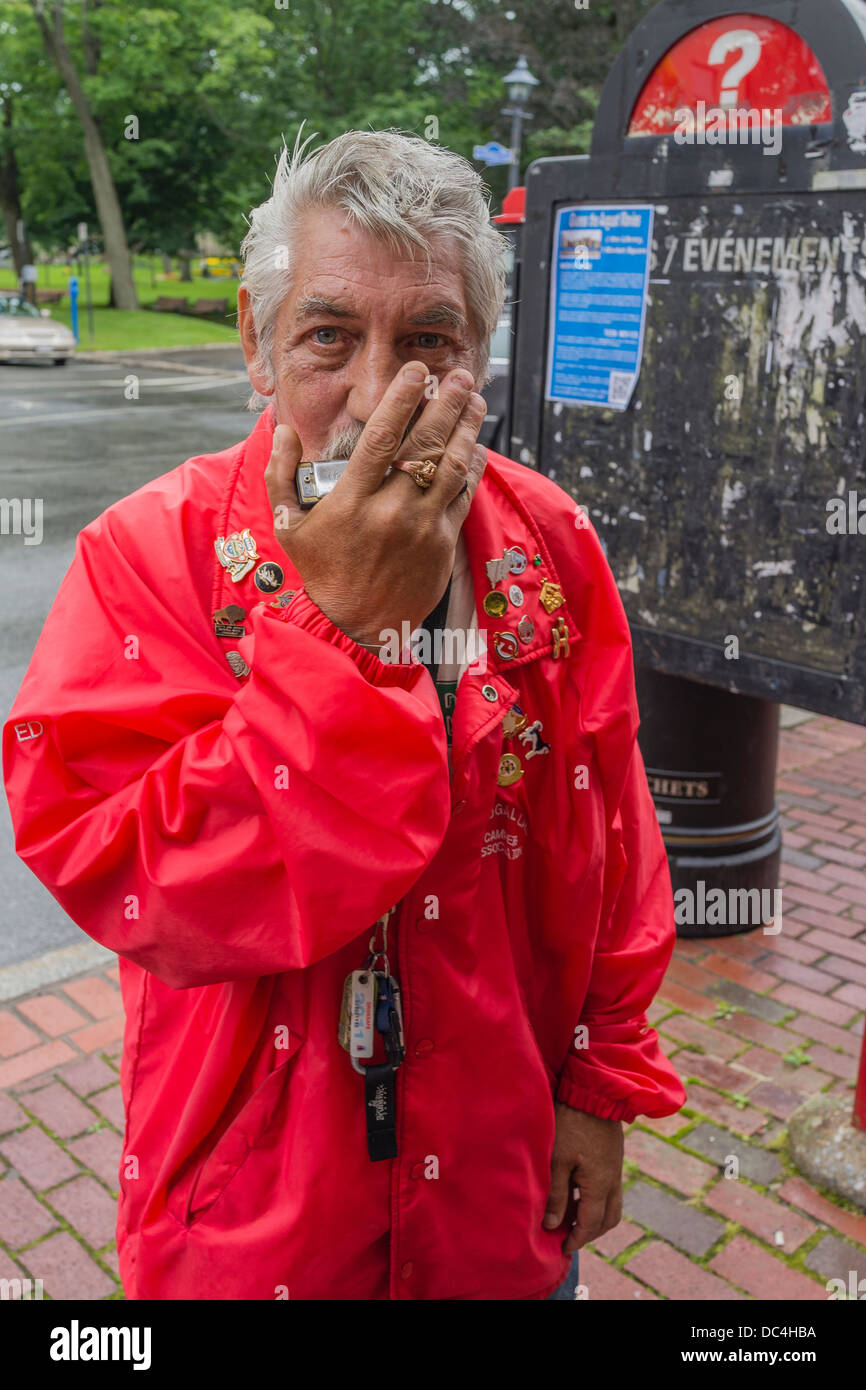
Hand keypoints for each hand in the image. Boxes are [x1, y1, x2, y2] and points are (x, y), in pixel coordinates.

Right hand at [264, 362, 487, 645]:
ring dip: (467, 428)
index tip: (416, 372)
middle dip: (447, 403)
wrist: (354, 627)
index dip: (402, 398)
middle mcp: (389, 510)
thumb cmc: (321, 572)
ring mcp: (420, 527)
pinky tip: (475, 446)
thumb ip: (280, 476)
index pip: (382, 437)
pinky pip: (463, 496)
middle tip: (459, 376)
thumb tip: (284, 431)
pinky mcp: (442, 544)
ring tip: (475, 401)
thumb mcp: (287, 526)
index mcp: (350, 501)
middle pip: (425, 444)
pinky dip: (472, 468)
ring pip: (452, 467)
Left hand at [543, 1103, 623, 1252]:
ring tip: (573, 1218)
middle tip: (569, 1237)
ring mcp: (616, 1168)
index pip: (591, 1224)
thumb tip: (553, 1225)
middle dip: (590, 1233)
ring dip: (595, 1217)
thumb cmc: (570, 1122)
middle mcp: (613, 1180)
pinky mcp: (613, 1157)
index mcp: (600, 1184)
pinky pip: (611, 1189)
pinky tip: (578, 1193)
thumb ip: (557, 1194)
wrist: (593, 1090)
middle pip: (608, 1219)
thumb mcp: (557, 1159)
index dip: (577, 1239)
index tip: (562, 1248)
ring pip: (613, 1205)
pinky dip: (597, 1200)